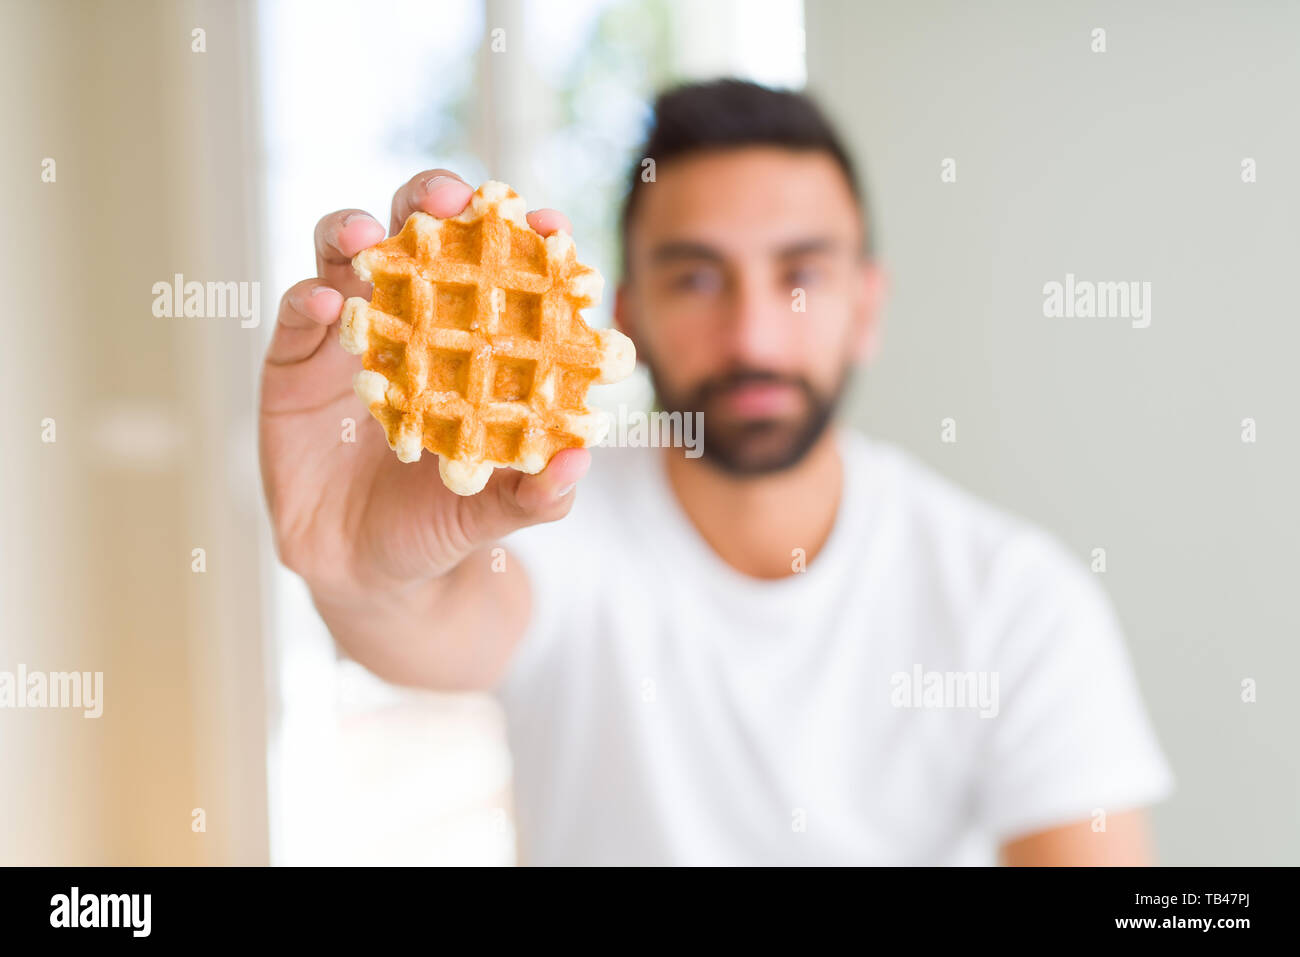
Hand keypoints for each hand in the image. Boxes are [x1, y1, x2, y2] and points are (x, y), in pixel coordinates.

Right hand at [259, 169, 588, 598]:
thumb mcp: (494, 515)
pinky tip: (326, 302)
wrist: (366, 570)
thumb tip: (581, 461)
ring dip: (356, 232)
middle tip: (450, 199)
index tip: (550, 225)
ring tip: (369, 236)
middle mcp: (411, 322)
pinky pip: (297, 316)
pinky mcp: (293, 362)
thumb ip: (538, 494)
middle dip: (434, 201)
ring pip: (347, 255)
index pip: (500, 272)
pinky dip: (309, 299)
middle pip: (419, 235)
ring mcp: (349, 334)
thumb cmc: (442, 525)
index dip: (526, 241)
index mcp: (471, 342)